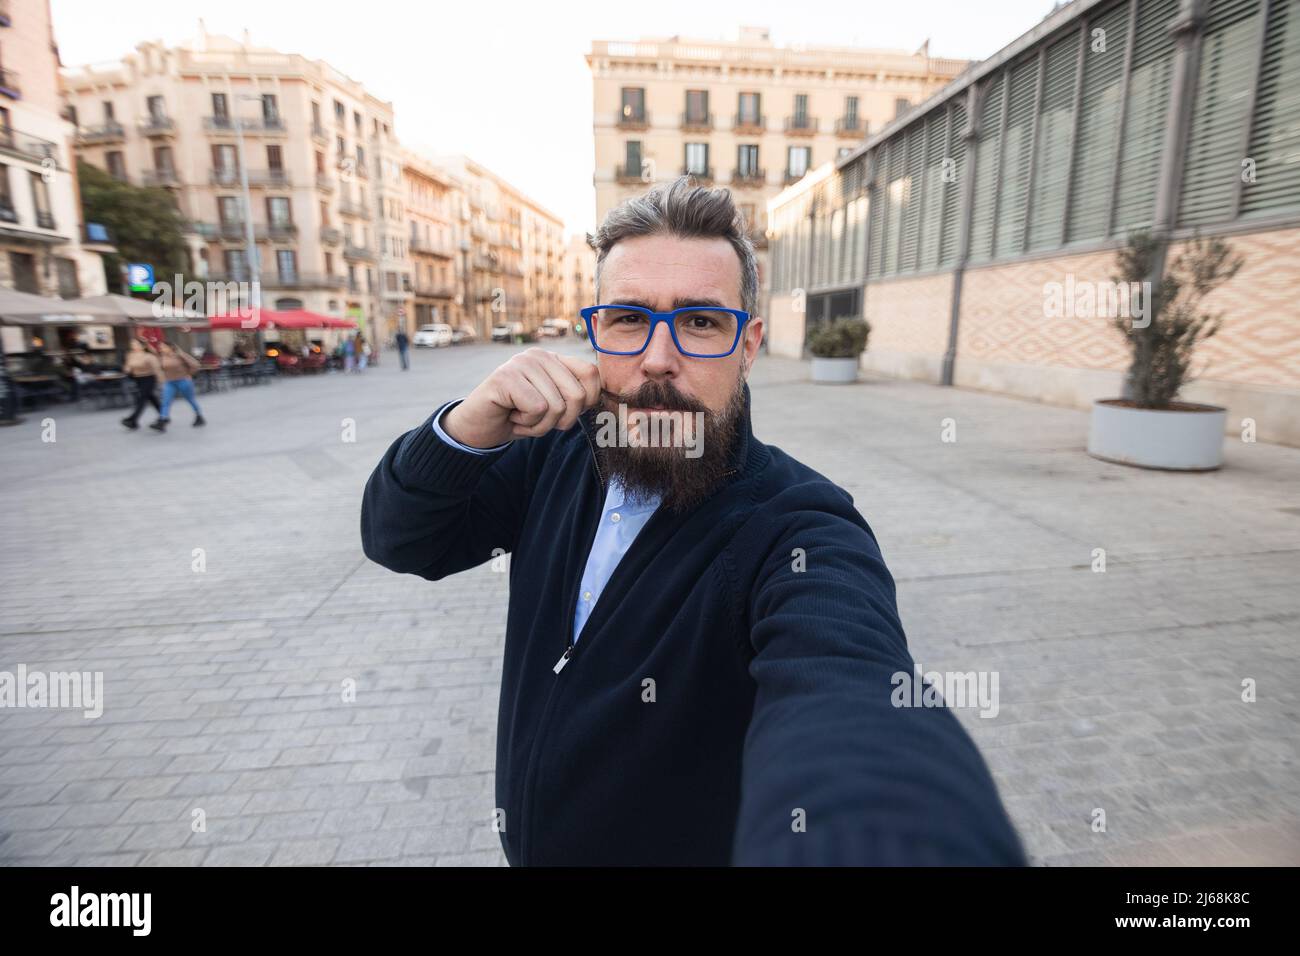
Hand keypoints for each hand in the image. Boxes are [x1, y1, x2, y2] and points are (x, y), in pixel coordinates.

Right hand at [442, 348, 601, 446]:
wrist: (479, 428)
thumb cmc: (518, 417)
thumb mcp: (553, 407)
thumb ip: (575, 397)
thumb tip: (605, 397)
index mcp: (553, 359)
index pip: (591, 373)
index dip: (587, 401)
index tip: (564, 414)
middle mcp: (538, 356)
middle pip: (576, 395)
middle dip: (561, 421)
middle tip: (538, 420)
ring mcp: (520, 364)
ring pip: (557, 406)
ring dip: (540, 425)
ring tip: (521, 418)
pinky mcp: (505, 378)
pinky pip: (537, 409)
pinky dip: (527, 424)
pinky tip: (511, 417)